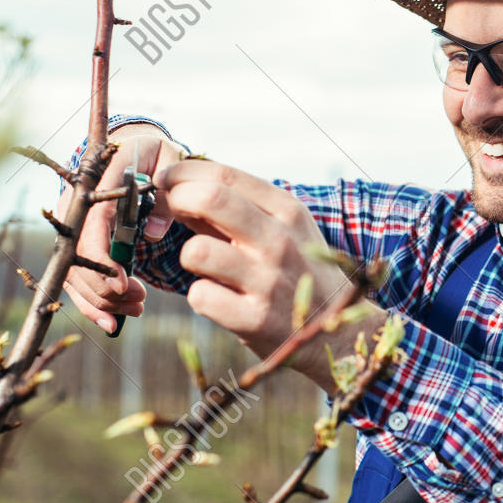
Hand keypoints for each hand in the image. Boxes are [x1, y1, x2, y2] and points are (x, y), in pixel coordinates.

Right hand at [57, 126, 183, 331]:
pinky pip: (77, 279)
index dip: (100, 260)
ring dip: (101, 301)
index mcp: (97, 184)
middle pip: (76, 259)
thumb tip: (153, 231)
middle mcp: (75, 206)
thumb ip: (168, 189)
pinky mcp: (77, 243)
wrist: (134, 146)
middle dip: (105, 289)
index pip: (89, 227)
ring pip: (73, 275)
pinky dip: (92, 305)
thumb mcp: (169, 158)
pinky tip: (112, 324)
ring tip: (137, 309)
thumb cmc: (155, 153)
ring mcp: (72, 226)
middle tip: (141, 301)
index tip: (123, 284)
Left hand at [149, 154, 384, 388]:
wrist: (335, 330)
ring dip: (190, 256)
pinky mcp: (255, 320)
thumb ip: (236, 209)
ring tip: (206, 266)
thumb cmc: (297, 271)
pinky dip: (201, 297)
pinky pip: (200, 296)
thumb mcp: (283, 230)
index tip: (166, 181)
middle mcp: (280, 242)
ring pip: (197, 251)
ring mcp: (269, 282)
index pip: (224, 176)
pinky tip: (219, 299)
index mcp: (288, 212)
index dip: (183, 172)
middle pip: (210, 199)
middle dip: (177, 199)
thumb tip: (178, 185)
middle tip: (170, 211)